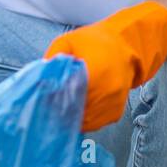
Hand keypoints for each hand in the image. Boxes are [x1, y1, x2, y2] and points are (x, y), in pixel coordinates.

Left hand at [44, 0, 166, 130]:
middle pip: (74, 113)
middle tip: (50, 104)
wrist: (126, 46)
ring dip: (71, 117)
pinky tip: (78, 107)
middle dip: (60, 110)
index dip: (53, 100)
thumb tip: (40, 77)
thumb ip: (54, 57)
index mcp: (93, 74)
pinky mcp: (115, 113)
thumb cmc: (96, 42)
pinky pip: (95, 124)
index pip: (67, 97)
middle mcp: (106, 93)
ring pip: (84, 123)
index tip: (44, 98)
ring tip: (63, 105)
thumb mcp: (69, 42)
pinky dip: (84, 119)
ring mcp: (112, 105)